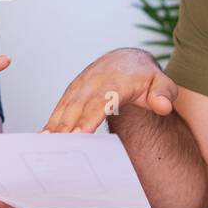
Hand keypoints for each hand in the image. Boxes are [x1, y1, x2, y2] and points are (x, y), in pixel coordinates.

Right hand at [42, 48, 178, 132]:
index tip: (81, 134)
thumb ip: (164, 94)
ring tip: (46, 145)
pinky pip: (61, 107)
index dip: (90, 117)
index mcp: (117, 82)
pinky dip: (52, 121)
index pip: (102, 101)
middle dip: (68, 125)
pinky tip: (44, 138)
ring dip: (55, 125)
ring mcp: (82, 86)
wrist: (127, 61)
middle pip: (79, 105)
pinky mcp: (73, 91)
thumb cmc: (145, 78)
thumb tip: (163, 105)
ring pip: (66, 106)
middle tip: (59, 147)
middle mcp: (95, 82)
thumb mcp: (162, 83)